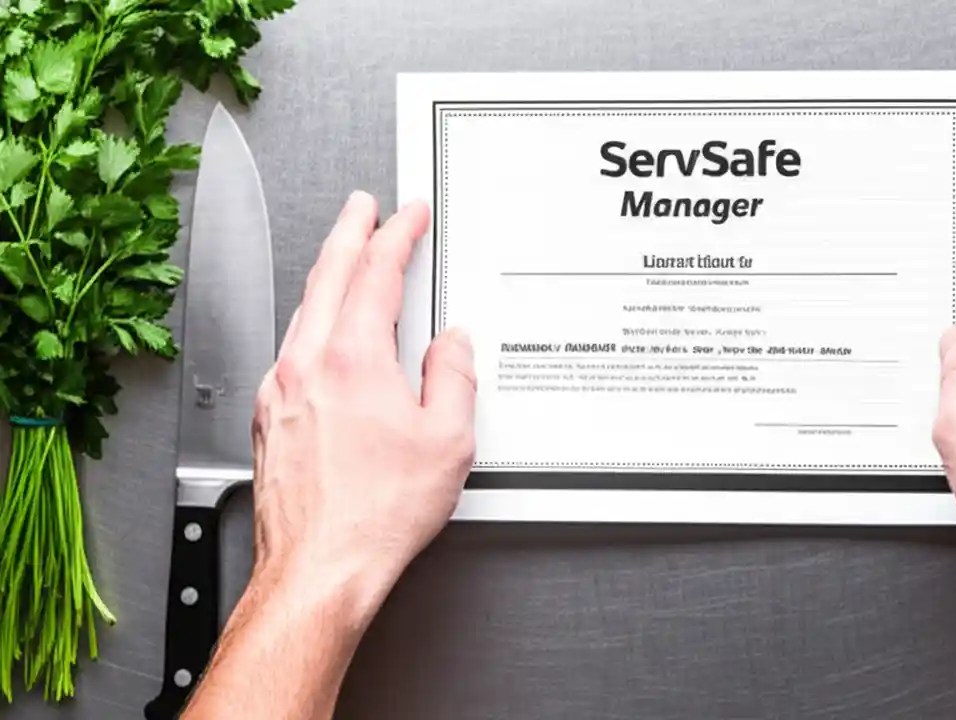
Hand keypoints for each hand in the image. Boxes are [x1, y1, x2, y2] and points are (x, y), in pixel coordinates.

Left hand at [249, 191, 475, 618]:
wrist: (319, 567)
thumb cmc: (375, 515)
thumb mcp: (447, 440)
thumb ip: (452, 377)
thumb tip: (451, 345)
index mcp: (352, 359)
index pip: (374, 273)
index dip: (395, 235)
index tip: (406, 215)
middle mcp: (306, 366)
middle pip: (326, 275)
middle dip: (348, 231)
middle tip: (362, 207)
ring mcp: (278, 390)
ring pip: (302, 310)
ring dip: (327, 274)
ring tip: (345, 259)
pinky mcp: (267, 418)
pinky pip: (290, 348)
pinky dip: (311, 321)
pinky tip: (323, 333)